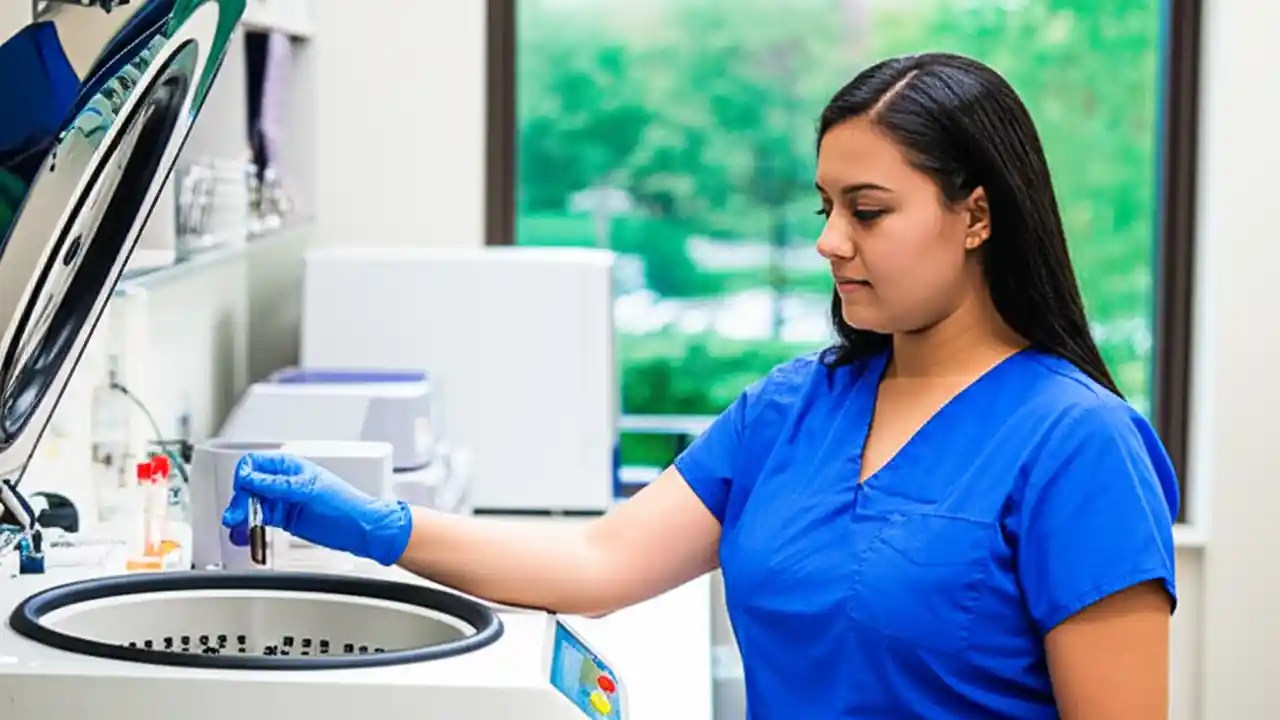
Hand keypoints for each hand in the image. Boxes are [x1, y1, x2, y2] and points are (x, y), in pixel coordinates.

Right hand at [221, 453, 411, 565]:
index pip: (255, 464)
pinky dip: (249, 528)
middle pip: (249, 486)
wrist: (361, 529)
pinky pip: (260, 520)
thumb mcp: (308, 490)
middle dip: (240, 501)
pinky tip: (244, 536)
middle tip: (235, 518)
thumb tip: (250, 478)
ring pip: (252, 505)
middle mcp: (284, 482)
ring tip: (237, 531)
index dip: (244, 476)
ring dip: (241, 516)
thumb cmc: (344, 503)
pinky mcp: (285, 519)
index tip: (242, 492)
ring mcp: (284, 501)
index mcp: (290, 468)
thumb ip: (278, 485)